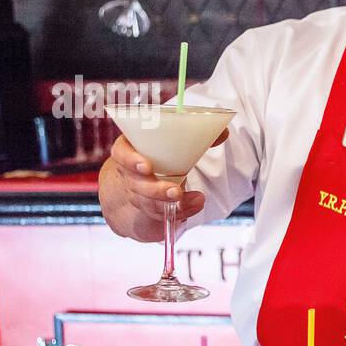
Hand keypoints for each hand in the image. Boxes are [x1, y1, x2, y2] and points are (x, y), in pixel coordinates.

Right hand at [102, 130, 226, 239]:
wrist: (150, 179)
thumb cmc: (160, 155)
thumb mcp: (172, 144)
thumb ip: (198, 138)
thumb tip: (223, 132)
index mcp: (131, 150)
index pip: (121, 153)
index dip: (130, 160)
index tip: (147, 166)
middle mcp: (131, 174)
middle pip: (135, 184)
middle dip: (155, 190)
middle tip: (175, 191)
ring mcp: (138, 195)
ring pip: (148, 203)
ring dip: (171, 204)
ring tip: (194, 200)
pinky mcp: (150, 210)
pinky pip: (163, 214)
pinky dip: (182, 210)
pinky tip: (196, 204)